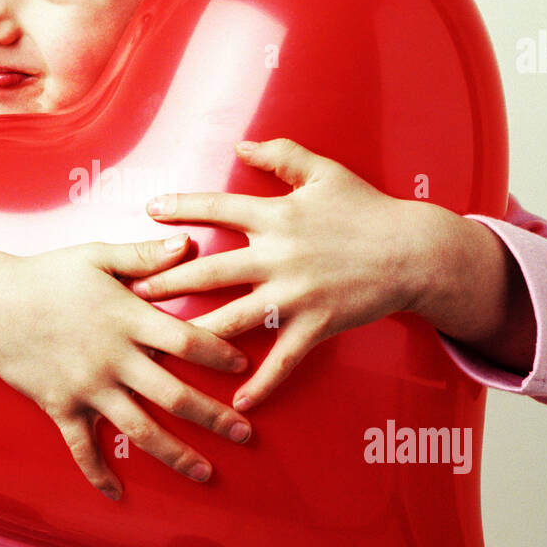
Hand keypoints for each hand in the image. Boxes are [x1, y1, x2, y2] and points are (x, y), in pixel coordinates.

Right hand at [0, 236, 254, 501]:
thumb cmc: (47, 275)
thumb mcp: (98, 256)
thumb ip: (145, 255)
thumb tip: (191, 245)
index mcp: (127, 320)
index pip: (186, 340)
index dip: (218, 354)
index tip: (244, 368)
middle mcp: (113, 359)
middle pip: (173, 396)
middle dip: (213, 417)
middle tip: (245, 434)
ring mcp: (87, 388)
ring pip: (139, 430)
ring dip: (176, 455)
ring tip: (206, 473)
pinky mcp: (62, 407)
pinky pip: (82, 448)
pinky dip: (99, 474)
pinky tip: (118, 495)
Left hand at [129, 138, 431, 411]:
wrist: (415, 252)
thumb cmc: (368, 209)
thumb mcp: (325, 172)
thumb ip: (280, 156)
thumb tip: (240, 145)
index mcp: (278, 215)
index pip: (218, 207)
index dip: (181, 208)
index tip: (148, 212)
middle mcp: (280, 256)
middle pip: (211, 270)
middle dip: (168, 281)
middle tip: (132, 290)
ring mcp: (297, 294)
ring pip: (235, 318)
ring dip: (195, 332)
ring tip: (161, 344)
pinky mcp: (317, 325)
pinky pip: (283, 360)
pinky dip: (262, 383)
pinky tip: (237, 401)